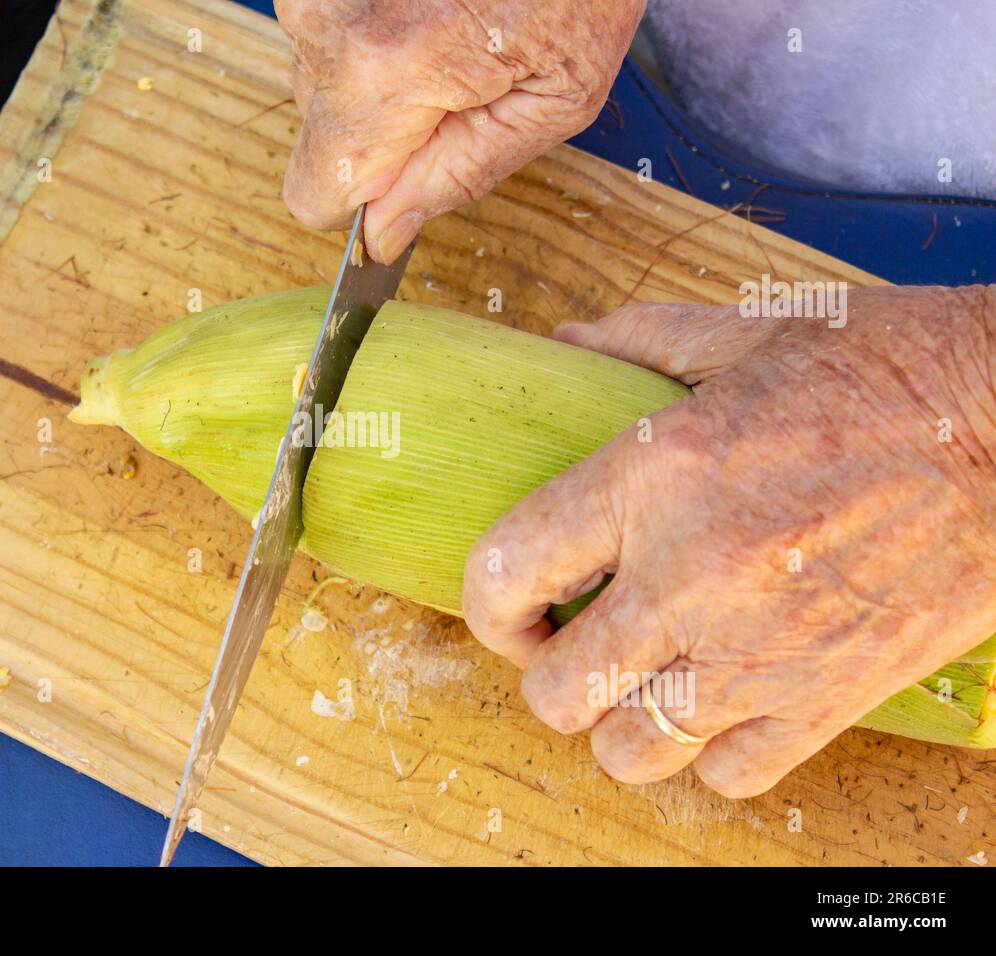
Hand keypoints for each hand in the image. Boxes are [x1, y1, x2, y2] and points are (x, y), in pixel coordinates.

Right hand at [275, 0, 643, 262]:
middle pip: (322, 135)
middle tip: (465, 78)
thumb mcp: (554, 98)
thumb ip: (459, 176)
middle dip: (386, 130)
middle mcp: (328, 24)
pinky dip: (378, 32)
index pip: (313, 195)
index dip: (366, 200)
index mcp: (384, 74)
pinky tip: (430, 6)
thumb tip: (384, 235)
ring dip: (383, 76)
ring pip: (324, 82)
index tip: (415, 174)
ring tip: (456, 28)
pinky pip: (331, 33)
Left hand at [461, 286, 995, 795]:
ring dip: (620, 722)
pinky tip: (720, 698)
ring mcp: (763, 650)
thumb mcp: (754, 328)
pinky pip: (729, 773)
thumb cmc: (891, 368)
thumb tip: (566, 345)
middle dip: (548, 676)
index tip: (509, 608)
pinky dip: (710, 750)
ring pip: (631, 750)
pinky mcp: (831, 697)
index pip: (506, 571)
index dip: (485, 606)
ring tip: (642, 678)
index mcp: (655, 474)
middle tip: (574, 646)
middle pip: (556, 691)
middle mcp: (694, 574)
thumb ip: (642, 339)